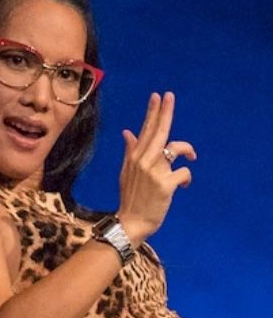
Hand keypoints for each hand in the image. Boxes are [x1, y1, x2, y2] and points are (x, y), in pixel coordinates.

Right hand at [115, 91, 195, 245]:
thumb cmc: (131, 198)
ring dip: (187, 150)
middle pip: (158, 131)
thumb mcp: (126, 172)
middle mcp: (143, 161)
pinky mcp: (165, 185)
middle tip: (169, 95)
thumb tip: (128, 132)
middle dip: (164, 112)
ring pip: (176, 148)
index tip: (157, 95)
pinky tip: (183, 186)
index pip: (145, 129)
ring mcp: (153, 172)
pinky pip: (185, 172)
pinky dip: (187, 179)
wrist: (131, 222)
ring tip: (191, 156)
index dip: (152, 112)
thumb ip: (130, 151)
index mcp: (134, 157)